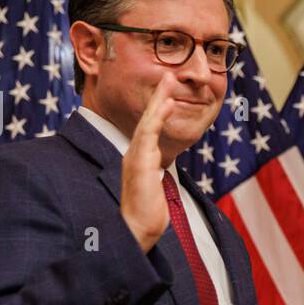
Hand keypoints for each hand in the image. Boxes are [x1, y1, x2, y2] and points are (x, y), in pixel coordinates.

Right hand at [121, 71, 179, 252]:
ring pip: (148, 122)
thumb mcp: (153, 189)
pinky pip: (148, 135)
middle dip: (158, 96)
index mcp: (139, 157)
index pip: (149, 127)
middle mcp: (134, 153)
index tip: (168, 91)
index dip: (158, 108)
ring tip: (170, 80)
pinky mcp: (138, 163)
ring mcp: (135, 156)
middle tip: (169, 74)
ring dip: (159, 99)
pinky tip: (167, 103)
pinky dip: (157, 117)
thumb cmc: (146, 214)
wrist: (136, 230)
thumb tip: (159, 169)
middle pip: (147, 119)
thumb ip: (154, 174)